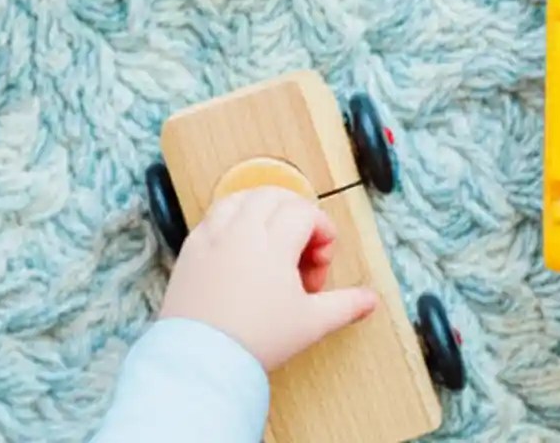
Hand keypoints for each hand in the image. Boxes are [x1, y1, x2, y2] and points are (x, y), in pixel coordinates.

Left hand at [159, 186, 378, 370]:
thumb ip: (345, 305)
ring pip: (239, 198)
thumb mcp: (311, 323)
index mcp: (272, 243)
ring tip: (272, 237)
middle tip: (302, 246)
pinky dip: (232, 221)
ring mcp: (211, 239)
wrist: (201, 362)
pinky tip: (241, 248)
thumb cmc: (253, 341)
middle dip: (295, 214)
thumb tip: (369, 300)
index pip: (304, 212)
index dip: (323, 231)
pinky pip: (212, 217)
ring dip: (262, 208)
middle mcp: (240, 233)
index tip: (322, 260)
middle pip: (274, 197)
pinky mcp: (190, 252)